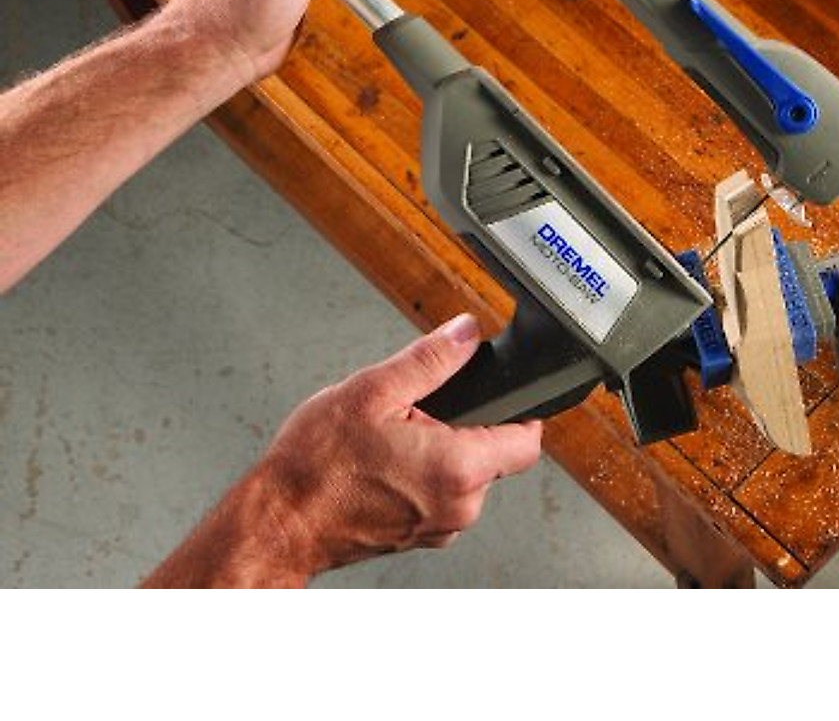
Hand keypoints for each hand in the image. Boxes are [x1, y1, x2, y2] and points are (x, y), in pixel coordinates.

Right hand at [259, 314, 541, 574]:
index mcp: (459, 469)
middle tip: (421, 412)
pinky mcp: (420, 536)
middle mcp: (459, 506)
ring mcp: (440, 527)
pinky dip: (424, 474)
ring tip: (395, 439)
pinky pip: (441, 495)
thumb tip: (465, 333)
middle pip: (496, 455)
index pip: (528, 442)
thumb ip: (431, 358)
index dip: (523, 412)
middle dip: (467, 426)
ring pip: (466, 475)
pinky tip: (386, 463)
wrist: (278, 523)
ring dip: (442, 451)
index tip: (507, 395)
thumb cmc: (316, 467)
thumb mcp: (375, 389)